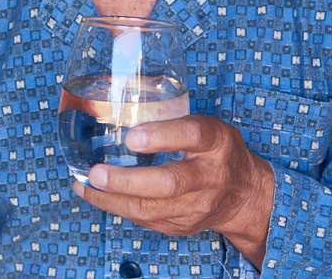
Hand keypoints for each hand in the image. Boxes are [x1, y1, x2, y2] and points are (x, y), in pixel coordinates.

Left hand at [72, 114, 273, 267]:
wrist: (247, 195)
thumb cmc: (216, 151)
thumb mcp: (205, 125)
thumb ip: (171, 119)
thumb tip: (114, 106)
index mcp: (216, 141)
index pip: (192, 134)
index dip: (161, 135)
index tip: (131, 137)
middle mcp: (210, 175)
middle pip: (169, 182)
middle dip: (127, 180)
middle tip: (96, 172)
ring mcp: (198, 205)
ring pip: (152, 208)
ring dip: (112, 199)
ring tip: (84, 184)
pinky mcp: (183, 225)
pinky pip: (146, 219)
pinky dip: (116, 207)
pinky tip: (94, 195)